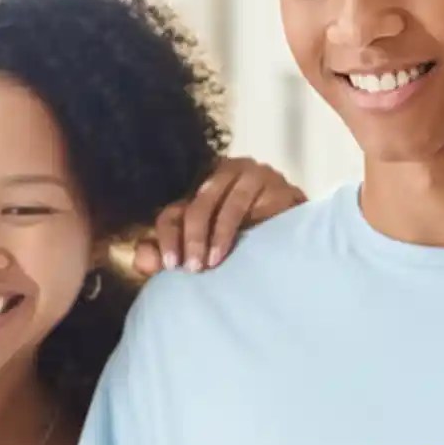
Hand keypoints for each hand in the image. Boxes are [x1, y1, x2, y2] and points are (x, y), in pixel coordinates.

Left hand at [133, 156, 304, 275]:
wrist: (302, 248)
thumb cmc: (253, 250)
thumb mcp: (209, 254)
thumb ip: (173, 257)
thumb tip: (141, 259)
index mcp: (201, 195)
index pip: (173, 211)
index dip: (166, 238)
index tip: (169, 267)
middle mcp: (222, 178)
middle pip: (194, 206)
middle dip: (189, 240)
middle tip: (192, 269)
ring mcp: (249, 175)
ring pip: (217, 202)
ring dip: (211, 236)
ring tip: (211, 264)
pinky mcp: (272, 182)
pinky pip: (245, 202)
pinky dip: (233, 228)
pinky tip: (232, 249)